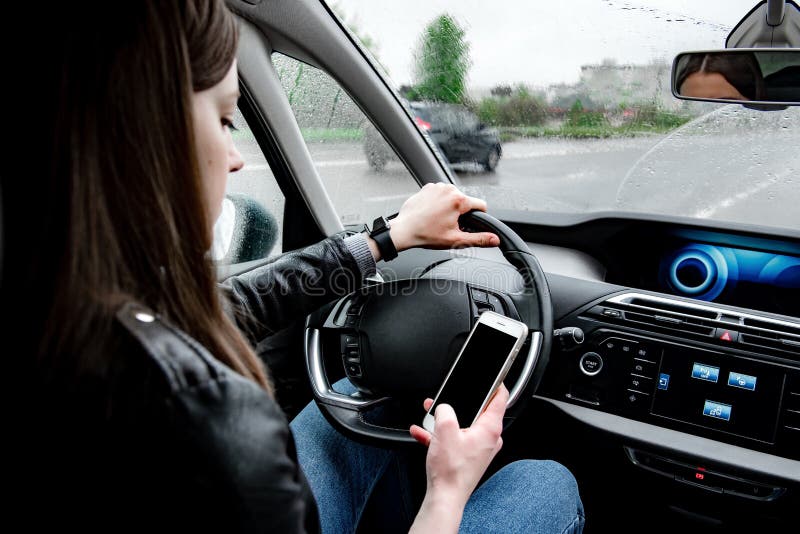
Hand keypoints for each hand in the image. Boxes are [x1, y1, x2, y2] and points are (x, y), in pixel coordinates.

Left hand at [388, 183, 499, 251]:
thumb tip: (495, 240)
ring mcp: (437, 186)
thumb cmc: (426, 235)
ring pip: (453, 197)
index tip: (469, 225)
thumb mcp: (456, 240)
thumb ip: (479, 239)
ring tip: (438, 220)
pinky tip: (431, 214)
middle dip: (461, 214)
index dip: (479, 217)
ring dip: (450, 207)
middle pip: (465, 201)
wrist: (403, 231)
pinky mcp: (427, 187)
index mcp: (458, 200)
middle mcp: (449, 189)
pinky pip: (440, 194)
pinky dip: (439, 202)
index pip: (481, 205)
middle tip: (448, 226)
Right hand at [408, 384, 507, 532]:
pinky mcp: (469, 457)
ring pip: (463, 425)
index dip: (496, 384)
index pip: (500, 399)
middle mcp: (489, 438)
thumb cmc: (451, 470)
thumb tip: (443, 407)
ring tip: (429, 417)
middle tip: (447, 398)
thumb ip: (444, 411)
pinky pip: (455, 439)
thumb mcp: (444, 430)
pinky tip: (423, 432)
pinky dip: (441, 435)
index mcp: (490, 429)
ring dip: (445, 420)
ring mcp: (479, 449)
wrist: (445, 497)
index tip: (494, 376)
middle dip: (458, 403)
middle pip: (478, 411)